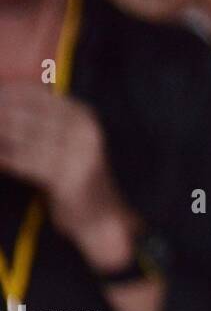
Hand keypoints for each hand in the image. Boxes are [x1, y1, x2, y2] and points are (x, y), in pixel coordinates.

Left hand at [0, 82, 137, 271]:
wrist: (101, 215)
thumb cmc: (74, 176)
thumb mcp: (66, 141)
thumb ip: (42, 121)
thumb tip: (2, 103)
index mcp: (83, 116)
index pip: (37, 95)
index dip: (6, 94)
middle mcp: (84, 131)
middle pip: (27, 114)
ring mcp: (78, 153)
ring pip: (23, 136)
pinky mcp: (68, 177)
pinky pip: (25, 162)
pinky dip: (5, 158)